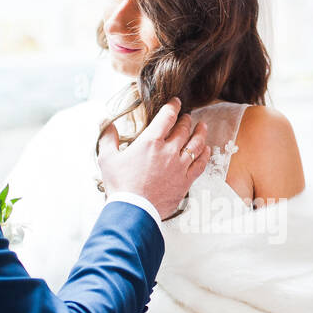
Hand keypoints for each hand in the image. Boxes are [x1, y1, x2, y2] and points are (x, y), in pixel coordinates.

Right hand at [97, 98, 210, 220]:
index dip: (173, 106)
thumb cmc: (119, 185)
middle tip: (187, 117)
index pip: (167, 116)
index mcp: (150, 141)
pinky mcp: (185, 181)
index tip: (176, 102)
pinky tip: (207, 149)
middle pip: (183, 129)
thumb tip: (106, 122)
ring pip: (196, 144)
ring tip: (202, 126)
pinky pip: (201, 164)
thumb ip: (108, 138)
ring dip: (200, 132)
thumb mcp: (107, 159)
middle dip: (186, 120)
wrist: (134, 210)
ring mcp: (180, 166)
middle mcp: (169, 151)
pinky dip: (205, 154)